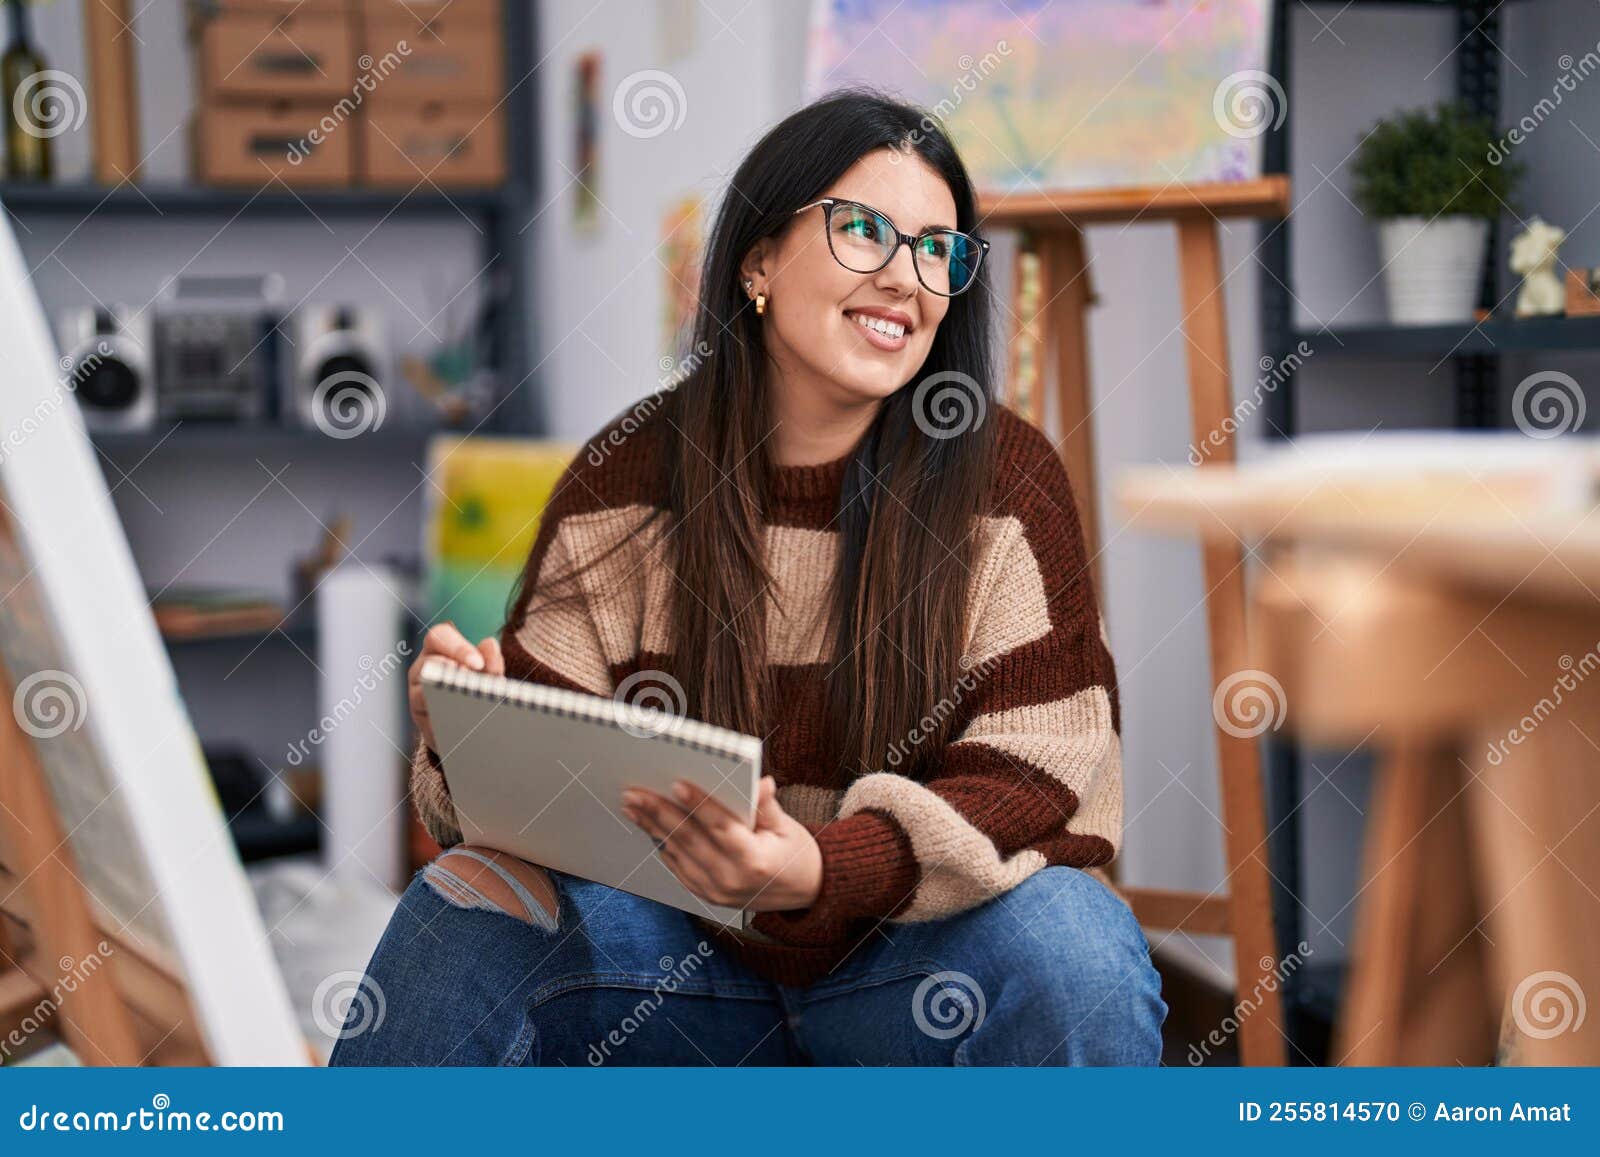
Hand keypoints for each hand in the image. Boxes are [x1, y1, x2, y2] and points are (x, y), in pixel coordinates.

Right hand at [409, 622, 503, 751]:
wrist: (470, 723)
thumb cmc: (477, 688)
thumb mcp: (488, 673)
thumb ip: (491, 660)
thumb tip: (489, 643)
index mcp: (438, 649)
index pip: (439, 636)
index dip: (458, 648)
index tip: (478, 664)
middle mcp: (423, 668)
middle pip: (428, 663)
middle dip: (452, 672)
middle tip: (473, 684)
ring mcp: (416, 694)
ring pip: (421, 693)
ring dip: (445, 697)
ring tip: (469, 703)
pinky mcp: (420, 719)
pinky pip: (427, 720)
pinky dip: (445, 721)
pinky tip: (464, 724)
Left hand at [620, 776, 822, 912]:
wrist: (803, 894)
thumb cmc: (796, 855)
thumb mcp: (788, 827)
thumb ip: (768, 806)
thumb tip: (761, 782)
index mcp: (754, 861)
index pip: (721, 828)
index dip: (698, 805)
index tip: (676, 784)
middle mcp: (731, 880)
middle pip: (689, 840)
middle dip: (659, 813)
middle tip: (635, 793)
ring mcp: (715, 891)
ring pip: (677, 853)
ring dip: (652, 827)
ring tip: (632, 805)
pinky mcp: (706, 895)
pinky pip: (678, 867)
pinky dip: (662, 844)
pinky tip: (648, 825)